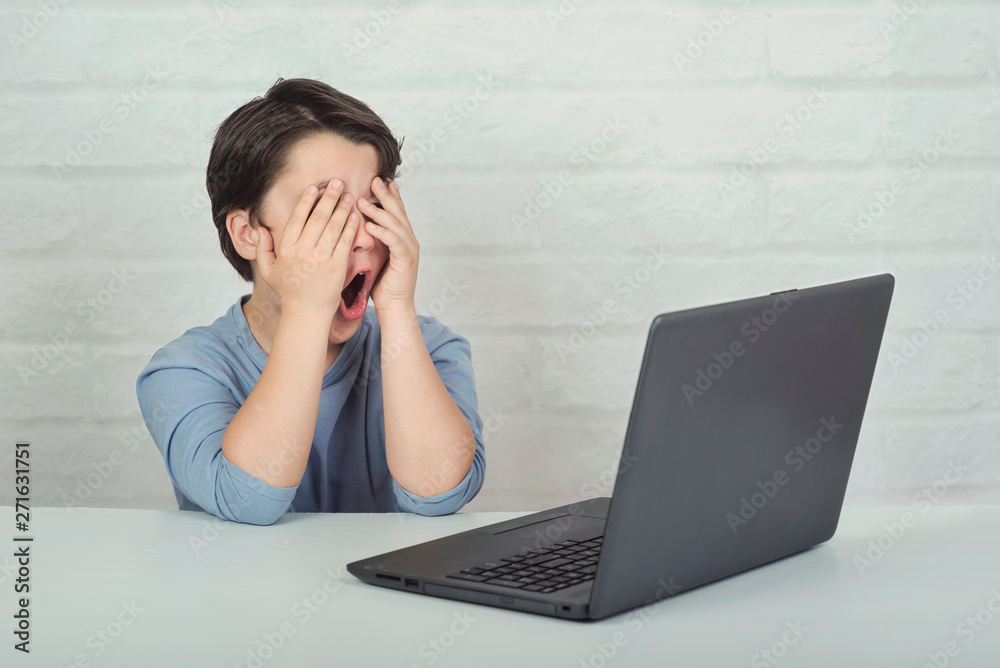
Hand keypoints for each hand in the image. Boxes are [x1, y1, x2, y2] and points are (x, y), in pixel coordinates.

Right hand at [254, 180, 359, 316]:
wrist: (306, 313)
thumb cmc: (288, 292)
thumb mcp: (268, 272)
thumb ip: (263, 250)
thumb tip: (261, 229)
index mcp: (286, 249)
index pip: (297, 218)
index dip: (306, 201)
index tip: (314, 188)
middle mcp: (303, 251)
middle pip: (318, 217)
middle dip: (329, 197)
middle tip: (337, 182)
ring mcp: (321, 258)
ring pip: (333, 226)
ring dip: (342, 208)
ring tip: (349, 195)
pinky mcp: (337, 266)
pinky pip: (345, 241)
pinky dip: (351, 227)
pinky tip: (355, 216)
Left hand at [357, 177, 418, 316]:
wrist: (396, 306)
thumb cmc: (384, 285)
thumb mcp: (377, 257)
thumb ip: (374, 241)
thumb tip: (359, 226)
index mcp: (404, 239)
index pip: (398, 212)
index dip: (391, 196)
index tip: (381, 180)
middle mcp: (410, 241)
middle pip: (398, 212)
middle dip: (386, 195)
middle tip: (375, 180)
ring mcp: (410, 250)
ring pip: (395, 224)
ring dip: (379, 211)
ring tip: (364, 200)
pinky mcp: (405, 260)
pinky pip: (393, 241)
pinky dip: (382, 231)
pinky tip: (369, 225)